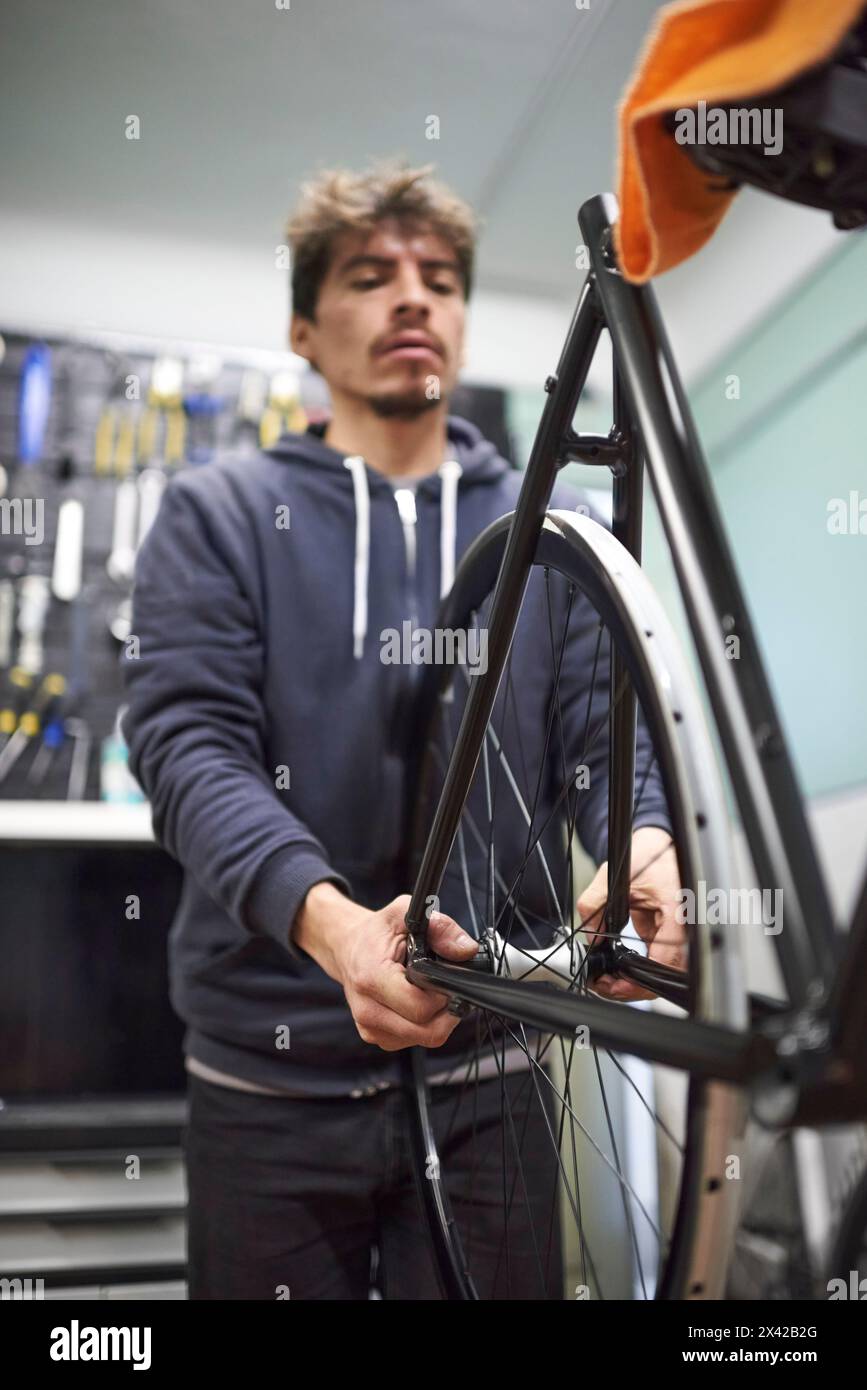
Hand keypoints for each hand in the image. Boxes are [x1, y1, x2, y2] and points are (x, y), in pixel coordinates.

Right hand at [294, 885, 478, 1050]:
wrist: (347, 948)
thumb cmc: (376, 933)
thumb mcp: (405, 913)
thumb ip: (440, 927)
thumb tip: (466, 950)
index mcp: (371, 979)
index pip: (420, 1007)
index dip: (443, 994)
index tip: (446, 977)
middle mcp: (367, 1009)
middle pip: (427, 1031)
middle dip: (446, 1010)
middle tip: (446, 987)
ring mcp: (369, 1028)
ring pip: (424, 1039)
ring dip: (437, 1019)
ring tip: (429, 991)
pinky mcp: (374, 1037)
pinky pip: (413, 1041)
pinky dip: (424, 1025)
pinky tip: (418, 1002)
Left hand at [576, 826, 684, 1001]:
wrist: (658, 846)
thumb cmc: (645, 856)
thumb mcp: (611, 877)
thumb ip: (595, 906)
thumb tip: (592, 939)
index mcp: (678, 909)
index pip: (669, 957)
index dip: (642, 977)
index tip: (617, 984)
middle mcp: (685, 925)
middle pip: (670, 973)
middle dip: (639, 986)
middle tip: (608, 988)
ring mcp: (680, 933)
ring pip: (666, 971)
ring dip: (639, 981)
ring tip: (610, 983)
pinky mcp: (670, 936)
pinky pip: (659, 961)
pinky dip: (640, 969)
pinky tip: (619, 971)